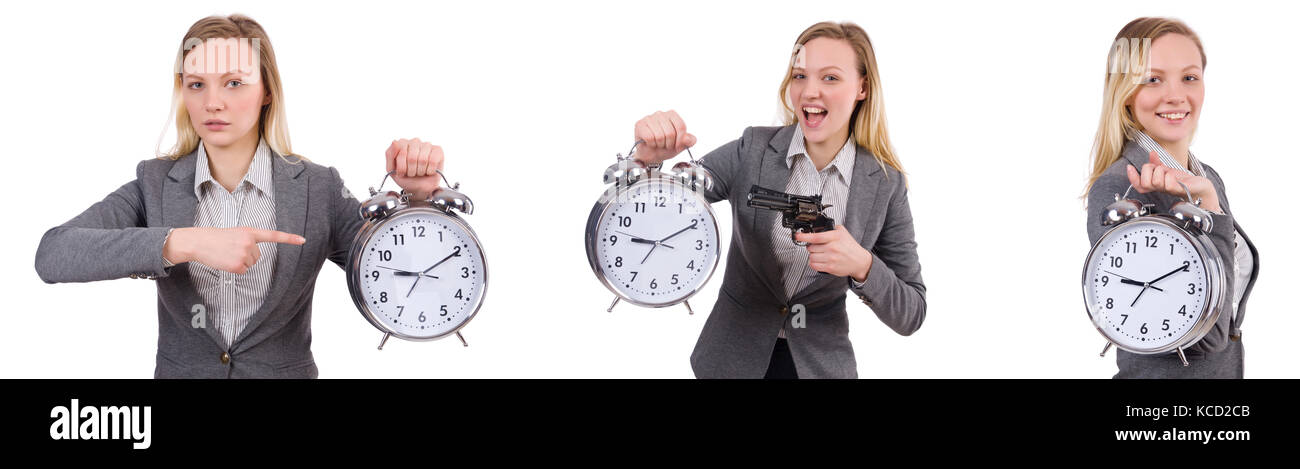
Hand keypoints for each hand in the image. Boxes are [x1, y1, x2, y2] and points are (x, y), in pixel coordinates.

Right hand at [163, 226, 304, 273]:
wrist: (199, 242)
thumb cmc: (216, 238)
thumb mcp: (236, 233)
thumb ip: (249, 240)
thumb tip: (255, 257)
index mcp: (250, 232)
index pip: (273, 235)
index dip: (289, 238)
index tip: (303, 240)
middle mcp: (250, 242)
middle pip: (257, 257)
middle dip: (246, 255)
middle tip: (231, 249)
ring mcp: (244, 254)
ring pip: (250, 264)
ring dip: (240, 262)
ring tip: (227, 254)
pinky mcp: (238, 265)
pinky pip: (243, 271)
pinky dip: (235, 269)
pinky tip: (225, 261)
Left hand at [386, 138, 443, 200]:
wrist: (418, 188)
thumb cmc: (405, 177)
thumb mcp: (391, 168)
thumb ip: (389, 154)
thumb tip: (395, 141)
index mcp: (402, 143)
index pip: (400, 152)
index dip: (401, 167)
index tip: (402, 172)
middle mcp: (414, 141)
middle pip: (411, 157)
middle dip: (411, 170)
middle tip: (412, 173)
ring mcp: (427, 145)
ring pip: (423, 160)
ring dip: (420, 171)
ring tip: (419, 172)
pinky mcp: (438, 150)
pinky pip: (433, 161)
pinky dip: (430, 170)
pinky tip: (428, 170)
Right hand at [632, 110, 696, 165]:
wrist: (651, 155)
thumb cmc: (665, 147)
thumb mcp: (681, 145)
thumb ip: (689, 141)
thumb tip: (688, 138)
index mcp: (672, 115)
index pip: (680, 126)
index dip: (680, 140)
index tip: (677, 146)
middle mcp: (660, 114)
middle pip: (670, 132)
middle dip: (669, 143)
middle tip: (665, 145)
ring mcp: (649, 118)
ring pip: (660, 135)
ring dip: (660, 144)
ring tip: (658, 144)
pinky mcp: (640, 124)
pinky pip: (649, 137)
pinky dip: (651, 144)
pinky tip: (650, 143)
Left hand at [794, 225, 871, 281]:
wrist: (860, 261)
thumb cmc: (850, 247)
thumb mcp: (843, 232)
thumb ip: (830, 228)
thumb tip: (817, 228)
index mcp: (835, 237)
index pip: (816, 237)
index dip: (804, 236)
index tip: (797, 236)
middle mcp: (832, 248)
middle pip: (811, 247)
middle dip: (812, 247)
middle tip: (818, 247)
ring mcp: (831, 258)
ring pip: (811, 257)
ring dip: (813, 255)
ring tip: (820, 254)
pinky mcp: (830, 268)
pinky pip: (814, 265)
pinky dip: (814, 263)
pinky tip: (820, 260)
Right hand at [1126, 151, 1219, 211]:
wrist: (1200, 187)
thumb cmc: (1184, 180)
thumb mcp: (1168, 170)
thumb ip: (1158, 163)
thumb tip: (1152, 153)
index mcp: (1155, 185)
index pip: (1138, 184)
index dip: (1132, 177)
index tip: (1130, 167)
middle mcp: (1160, 189)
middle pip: (1144, 182)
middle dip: (1148, 171)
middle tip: (1158, 168)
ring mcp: (1168, 190)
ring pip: (1155, 181)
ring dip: (1161, 172)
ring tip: (1168, 173)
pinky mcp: (1177, 190)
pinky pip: (1168, 183)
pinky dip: (1170, 177)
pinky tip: (1175, 177)